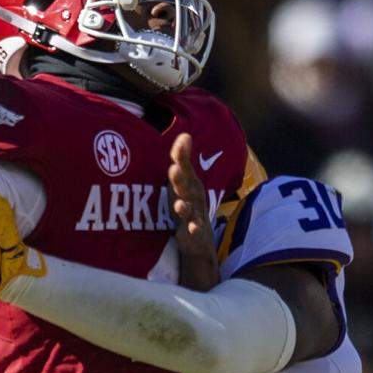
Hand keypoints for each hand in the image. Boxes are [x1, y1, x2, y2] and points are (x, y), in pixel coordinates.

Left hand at [168, 133, 219, 291]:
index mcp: (190, 183)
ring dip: (185, 206)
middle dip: (181, 179)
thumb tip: (184, 134)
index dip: (183, 155)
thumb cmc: (188, 204)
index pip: (185, 166)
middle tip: (174, 169)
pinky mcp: (195, 230)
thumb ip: (181, 160)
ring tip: (178, 204)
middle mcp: (195, 196)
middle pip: (189, 186)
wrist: (199, 239)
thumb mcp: (182, 183)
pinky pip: (195, 228)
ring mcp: (196, 213)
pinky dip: (194, 228)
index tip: (183, 139)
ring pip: (191, 209)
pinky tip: (191, 228)